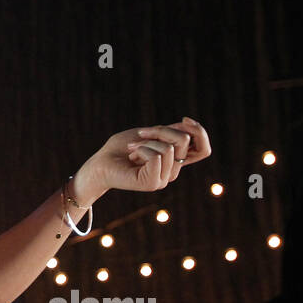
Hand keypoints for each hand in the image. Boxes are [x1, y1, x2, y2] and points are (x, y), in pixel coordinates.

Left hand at [81, 117, 211, 195]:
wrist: (99, 163)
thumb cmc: (121, 148)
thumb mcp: (150, 134)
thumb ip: (170, 133)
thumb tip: (188, 126)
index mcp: (175, 161)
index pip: (203, 150)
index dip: (199, 132)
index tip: (183, 119)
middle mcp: (173, 171)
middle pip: (185, 141)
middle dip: (161, 130)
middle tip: (141, 134)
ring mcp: (164, 179)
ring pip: (169, 148)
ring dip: (147, 141)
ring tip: (132, 149)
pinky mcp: (152, 183)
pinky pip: (156, 156)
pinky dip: (141, 149)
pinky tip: (131, 156)